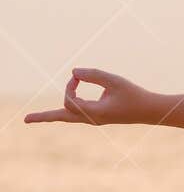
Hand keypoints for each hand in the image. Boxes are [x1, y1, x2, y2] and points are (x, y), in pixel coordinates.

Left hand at [24, 68, 156, 125]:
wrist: (152, 111)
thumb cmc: (135, 95)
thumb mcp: (115, 81)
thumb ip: (94, 74)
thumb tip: (73, 71)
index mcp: (94, 113)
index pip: (69, 100)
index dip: (69, 85)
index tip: (78, 76)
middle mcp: (92, 119)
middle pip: (62, 117)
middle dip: (44, 117)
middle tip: (25, 120)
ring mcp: (95, 120)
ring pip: (69, 117)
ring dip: (54, 115)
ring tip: (35, 118)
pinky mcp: (100, 117)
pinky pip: (77, 115)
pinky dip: (67, 110)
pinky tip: (62, 110)